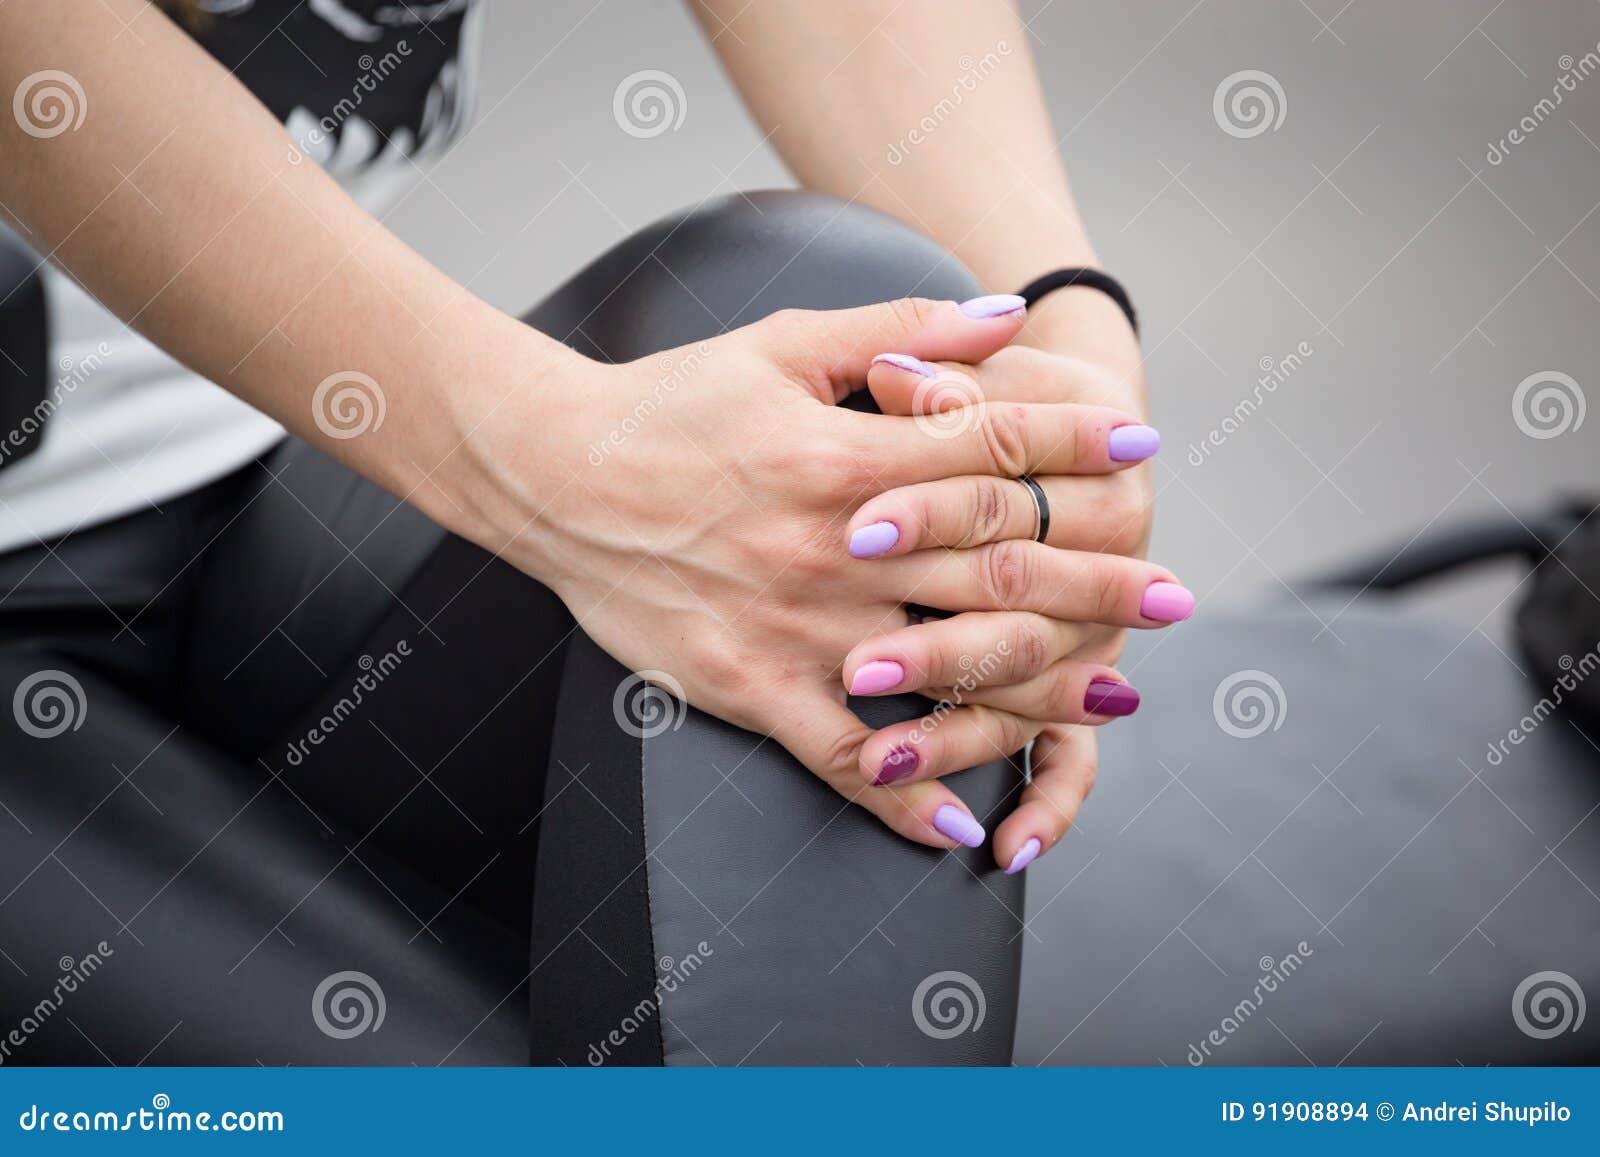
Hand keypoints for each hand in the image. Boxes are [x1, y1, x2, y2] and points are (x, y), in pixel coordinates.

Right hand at [451, 296, 1157, 850]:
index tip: (1141, 448)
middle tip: (1176, 595)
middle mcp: (836, 545)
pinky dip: (905, 796)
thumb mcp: (782, 343)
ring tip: (1115, 696)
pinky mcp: (750, 686)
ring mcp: (796, 625)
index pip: (990, 448)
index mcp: (847, 454)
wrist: (556, 476)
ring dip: (1039, 690)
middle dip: (1098, 580)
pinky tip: (964, 824)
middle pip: (994, 569)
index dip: (1074, 442)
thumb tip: (1003, 311)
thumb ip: (900, 329)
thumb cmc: (671, 404)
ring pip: (941, 670)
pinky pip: (842, 757)